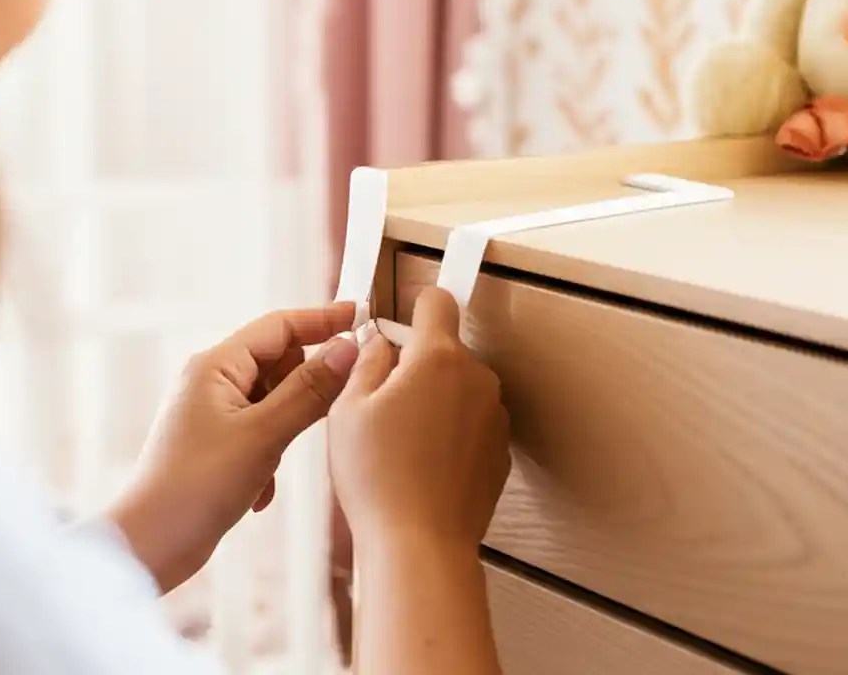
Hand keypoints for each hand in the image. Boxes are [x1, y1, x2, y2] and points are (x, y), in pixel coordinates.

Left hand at [111, 302, 358, 591]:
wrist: (151, 545)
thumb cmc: (198, 486)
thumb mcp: (264, 435)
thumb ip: (309, 390)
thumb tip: (348, 346)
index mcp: (215, 365)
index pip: (279, 326)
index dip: (322, 320)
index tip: (363, 315)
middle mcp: (211, 381)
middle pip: (279, 363)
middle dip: (303, 391)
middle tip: (328, 414)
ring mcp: (212, 413)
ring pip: (274, 402)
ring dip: (286, 432)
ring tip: (272, 464)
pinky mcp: (216, 445)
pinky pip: (262, 433)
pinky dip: (270, 458)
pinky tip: (259, 491)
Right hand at [328, 288, 509, 553]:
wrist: (420, 545)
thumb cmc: (378, 478)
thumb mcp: (348, 410)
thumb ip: (365, 364)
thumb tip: (378, 346)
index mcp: (437, 358)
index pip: (437, 303)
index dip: (415, 306)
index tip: (402, 319)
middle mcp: (476, 379)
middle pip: (445, 351)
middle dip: (415, 366)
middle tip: (381, 403)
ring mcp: (494, 417)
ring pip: (459, 390)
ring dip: (434, 402)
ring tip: (399, 443)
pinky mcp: (499, 452)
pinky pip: (471, 425)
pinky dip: (449, 435)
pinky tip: (420, 465)